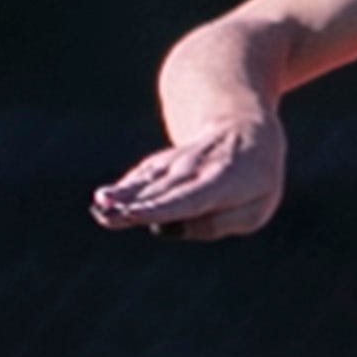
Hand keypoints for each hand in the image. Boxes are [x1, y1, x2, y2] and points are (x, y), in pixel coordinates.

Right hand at [91, 117, 288, 240]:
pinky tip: (105, 198)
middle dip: (132, 203)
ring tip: (99, 206)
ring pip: (146, 180)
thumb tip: (175, 229)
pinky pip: (140, 176)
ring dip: (121, 194)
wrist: (244, 127)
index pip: (188, 198)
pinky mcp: (160, 164)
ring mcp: (174, 163)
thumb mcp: (256, 209)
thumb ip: (221, 223)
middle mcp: (194, 169)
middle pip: (160, 190)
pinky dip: (124, 187)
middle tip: (105, 213)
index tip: (133, 213)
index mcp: (224, 181)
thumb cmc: (255, 178)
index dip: (159, 207)